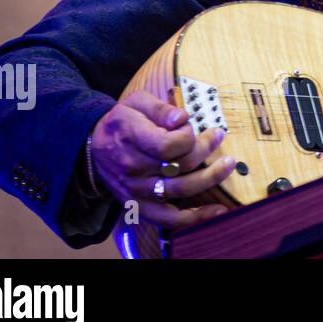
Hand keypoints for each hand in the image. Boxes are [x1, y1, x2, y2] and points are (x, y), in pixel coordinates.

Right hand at [90, 89, 235, 229]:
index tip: (191, 125)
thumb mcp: (137, 102)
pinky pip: (167, 218)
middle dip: (205, 150)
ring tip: (228, 164)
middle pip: (178, 166)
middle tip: (218, 135)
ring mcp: (136, 189)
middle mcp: (132, 167)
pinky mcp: (139, 205)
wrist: (94, 146)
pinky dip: (194, 218)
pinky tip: (216, 211)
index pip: (167, 145)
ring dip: (209, 178)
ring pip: (179, 190)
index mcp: (130, 138)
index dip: (187, 136)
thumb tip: (182, 118)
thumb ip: (160, 108)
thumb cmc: (122, 121)